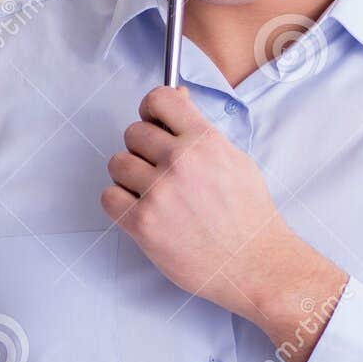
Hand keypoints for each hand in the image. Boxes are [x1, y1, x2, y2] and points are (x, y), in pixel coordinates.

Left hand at [100, 85, 347, 361]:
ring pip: (117, 164)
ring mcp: (159, 193)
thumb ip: (200, 130)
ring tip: (153, 193)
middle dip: (143, 149)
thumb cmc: (248, 215)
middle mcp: (179, 161)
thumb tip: (176, 98)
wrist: (254, 263)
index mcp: (204, 140)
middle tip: (160, 170)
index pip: (158, 99)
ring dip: (130, 177)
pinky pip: (109, 197)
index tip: (153, 123)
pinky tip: (142, 210)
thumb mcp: (234, 159)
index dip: (151, 110)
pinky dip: (121, 203)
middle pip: (132, 133)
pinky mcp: (143, 223)